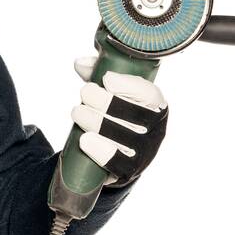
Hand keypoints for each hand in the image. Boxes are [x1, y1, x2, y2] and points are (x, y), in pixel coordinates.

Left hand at [70, 56, 167, 188]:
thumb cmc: (115, 115)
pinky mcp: (130, 171)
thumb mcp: (110, 92)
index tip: (107, 79)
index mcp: (156, 106)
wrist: (115, 156)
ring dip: (95, 121)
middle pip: (132, 115)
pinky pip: (116, 162)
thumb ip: (97, 73)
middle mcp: (156, 130)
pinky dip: (99, 150)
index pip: (150, 94)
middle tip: (85, 92)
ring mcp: (145, 152)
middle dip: (104, 101)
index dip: (129, 85)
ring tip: (78, 111)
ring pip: (121, 137)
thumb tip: (80, 64)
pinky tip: (84, 139)